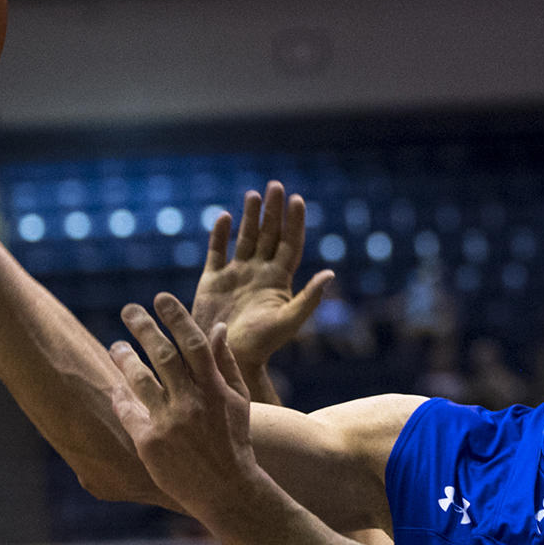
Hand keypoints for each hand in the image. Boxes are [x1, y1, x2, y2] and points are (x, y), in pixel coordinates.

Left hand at [108, 293, 264, 519]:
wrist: (227, 491)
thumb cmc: (234, 441)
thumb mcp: (238, 400)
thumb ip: (225, 362)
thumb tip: (214, 327)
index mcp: (215, 389)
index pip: (194, 343)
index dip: (176, 317)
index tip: (160, 298)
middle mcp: (192, 402)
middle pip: (163, 355)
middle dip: (144, 328)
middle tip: (129, 310)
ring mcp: (170, 423)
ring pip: (140, 380)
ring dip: (125, 359)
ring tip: (116, 346)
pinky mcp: (150, 444)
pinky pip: (128, 411)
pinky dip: (120, 396)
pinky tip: (116, 386)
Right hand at [190, 181, 332, 384]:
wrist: (226, 358)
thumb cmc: (262, 345)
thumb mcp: (289, 321)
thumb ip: (308, 298)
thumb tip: (330, 274)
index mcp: (278, 281)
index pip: (289, 243)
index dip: (294, 222)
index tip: (297, 200)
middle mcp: (259, 273)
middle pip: (268, 234)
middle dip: (272, 211)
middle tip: (275, 186)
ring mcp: (236, 275)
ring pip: (245, 238)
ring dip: (250, 216)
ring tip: (254, 195)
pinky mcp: (213, 281)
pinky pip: (217, 251)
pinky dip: (221, 234)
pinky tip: (225, 217)